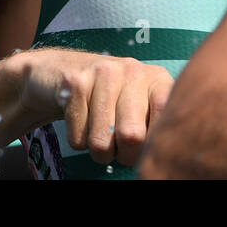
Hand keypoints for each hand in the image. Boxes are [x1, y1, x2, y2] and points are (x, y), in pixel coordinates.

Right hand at [14, 49, 171, 165]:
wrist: (60, 70)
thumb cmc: (110, 100)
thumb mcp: (141, 106)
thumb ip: (157, 125)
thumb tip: (164, 156)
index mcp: (157, 79)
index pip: (166, 118)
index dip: (153, 145)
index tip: (144, 150)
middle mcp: (134, 71)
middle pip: (132, 137)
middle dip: (124, 155)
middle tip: (120, 148)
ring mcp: (103, 73)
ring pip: (101, 141)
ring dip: (99, 151)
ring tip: (100, 135)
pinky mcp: (75, 82)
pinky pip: (78, 137)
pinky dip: (78, 141)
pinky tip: (81, 121)